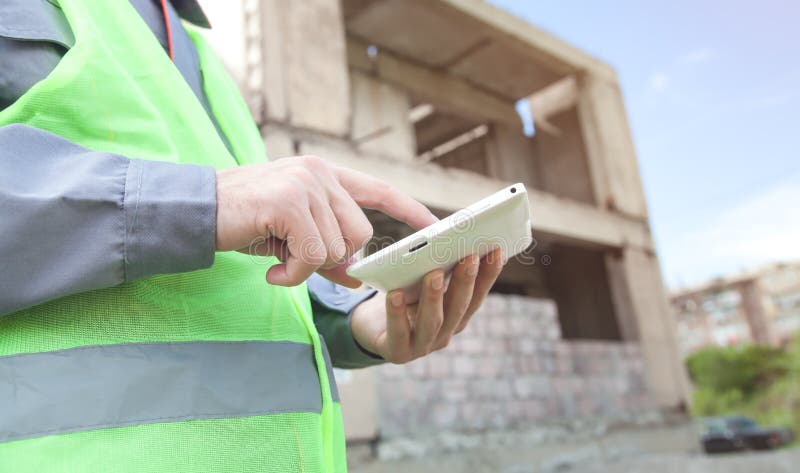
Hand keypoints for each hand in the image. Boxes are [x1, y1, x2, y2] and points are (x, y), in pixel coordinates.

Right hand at [215, 156, 436, 286]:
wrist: (194, 213)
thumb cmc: (245, 224)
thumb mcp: (293, 238)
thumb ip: (329, 253)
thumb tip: (360, 280)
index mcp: (325, 176)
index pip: (379, 190)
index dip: (410, 210)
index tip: (436, 229)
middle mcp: (320, 173)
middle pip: (359, 233)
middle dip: (334, 259)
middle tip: (297, 262)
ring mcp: (305, 183)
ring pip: (337, 247)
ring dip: (308, 268)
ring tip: (279, 262)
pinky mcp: (289, 201)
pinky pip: (313, 255)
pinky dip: (295, 275)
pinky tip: (272, 274)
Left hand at [350, 248, 505, 362]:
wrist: (367, 327)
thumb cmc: (400, 297)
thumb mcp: (419, 282)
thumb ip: (436, 268)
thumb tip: (446, 235)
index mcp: (456, 316)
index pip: (477, 295)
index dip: (488, 275)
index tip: (497, 251)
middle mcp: (444, 334)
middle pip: (459, 308)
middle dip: (465, 282)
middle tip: (469, 256)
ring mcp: (422, 346)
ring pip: (433, 322)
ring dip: (435, 297)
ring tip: (434, 274)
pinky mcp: (397, 353)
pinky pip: (398, 333)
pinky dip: (397, 314)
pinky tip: (395, 295)